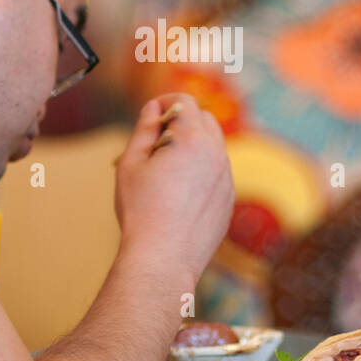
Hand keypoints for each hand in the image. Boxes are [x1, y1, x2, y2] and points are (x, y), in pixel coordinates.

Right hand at [114, 94, 234, 279]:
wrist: (163, 258)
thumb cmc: (141, 210)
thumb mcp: (131, 164)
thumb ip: (143, 129)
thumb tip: (153, 108)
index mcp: (192, 139)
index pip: (185, 102)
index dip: (166, 102)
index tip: (152, 114)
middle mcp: (216, 154)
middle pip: (205, 120)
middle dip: (183, 121)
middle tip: (156, 141)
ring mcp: (227, 178)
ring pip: (214, 147)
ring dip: (193, 146)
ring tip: (166, 169)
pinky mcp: (229, 200)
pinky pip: (218, 173)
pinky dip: (203, 171)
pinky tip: (179, 194)